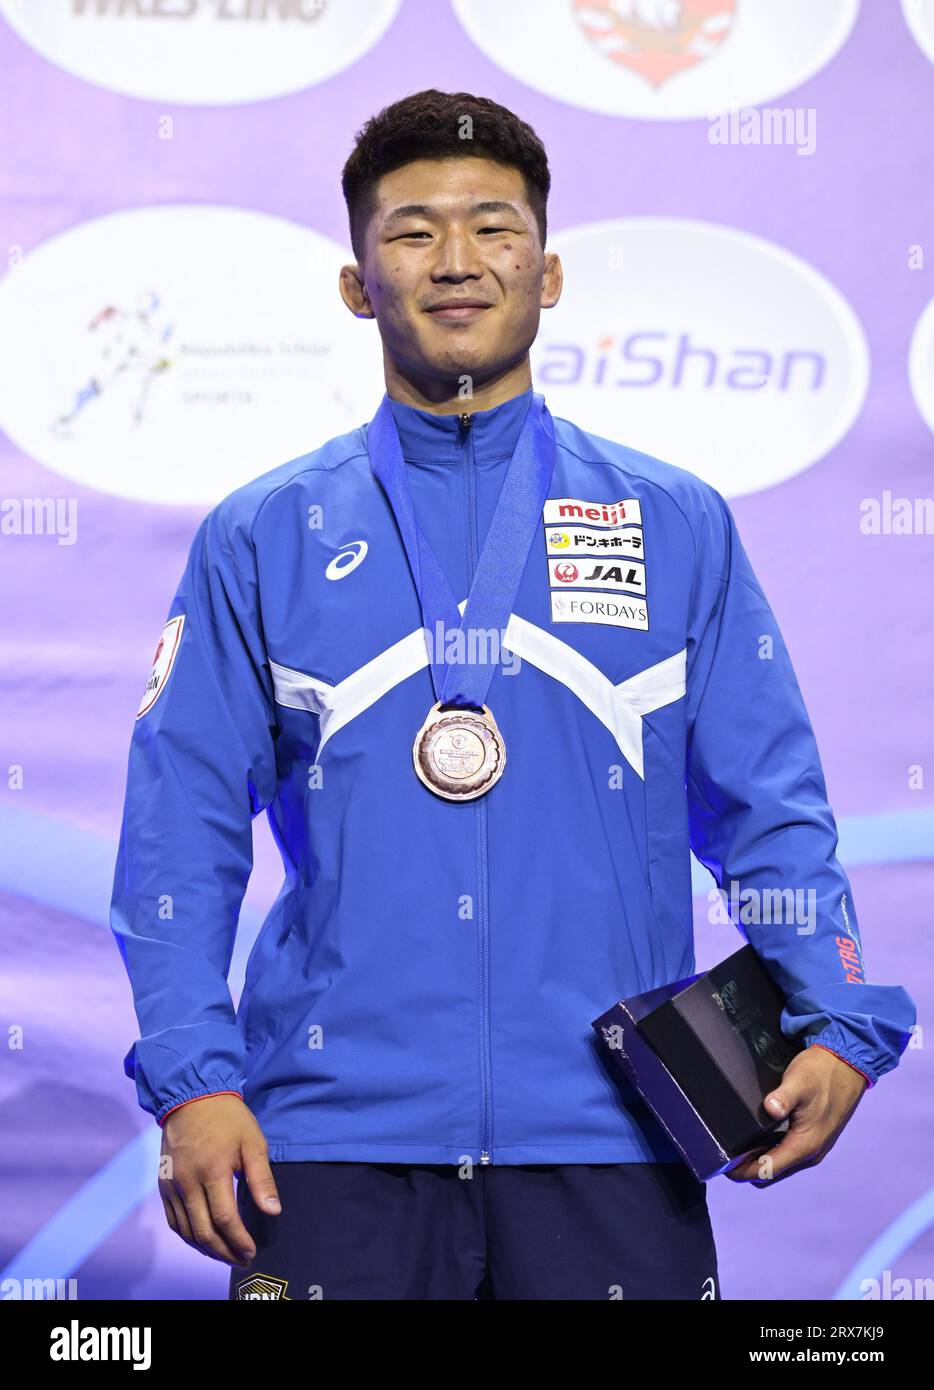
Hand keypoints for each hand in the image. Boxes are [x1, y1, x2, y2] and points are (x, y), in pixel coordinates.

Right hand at [158, 1094, 280, 1265]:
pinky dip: (188, 1236)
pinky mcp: (164, 1185)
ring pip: (186, 1231)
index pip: (225, 1218)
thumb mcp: (253, 1142)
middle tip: (241, 1261)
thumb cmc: (228, 1119)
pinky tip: (202, 1241)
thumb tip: (273, 1211)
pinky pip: (173, 1220)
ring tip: (225, 1255)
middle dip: (224, 1252)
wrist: (191, 1097)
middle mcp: (188, 1182)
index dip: (239, 1240)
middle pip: (203, 1231)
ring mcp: (172, 1185)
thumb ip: (261, 1179)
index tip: (252, 1252)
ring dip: (206, 1249)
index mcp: (212, 1170)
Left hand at [725, 1045, 867, 1185]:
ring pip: (780, 1164)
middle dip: (748, 1168)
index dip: (743, 1171)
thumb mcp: (799, 1081)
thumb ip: (783, 1097)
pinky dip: (771, 1151)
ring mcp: (814, 1146)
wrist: (848, 1063)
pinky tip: (759, 1137)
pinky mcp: (815, 1137)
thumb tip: (771, 1108)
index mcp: (805, 1145)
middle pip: (772, 1172)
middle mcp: (810, 1152)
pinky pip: (788, 1153)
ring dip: (759, 1160)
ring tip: (737, 1145)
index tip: (723, 1164)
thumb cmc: (822, 1072)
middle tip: (725, 1152)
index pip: (767, 1170)